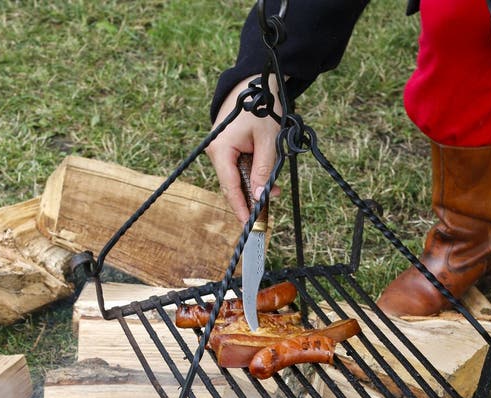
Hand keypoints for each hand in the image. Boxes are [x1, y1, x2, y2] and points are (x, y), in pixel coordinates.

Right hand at [206, 77, 281, 223]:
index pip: (229, 187)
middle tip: (271, 203)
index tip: (248, 224)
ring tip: (274, 187)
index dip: (240, 207)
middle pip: (233, 184)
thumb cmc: (262, 107)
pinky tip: (265, 173)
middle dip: (252, 195)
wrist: (256, 81)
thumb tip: (259, 196)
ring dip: (254, 182)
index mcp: (221, 150)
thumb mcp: (267, 142)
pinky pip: (238, 166)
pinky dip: (252, 171)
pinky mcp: (227, 146)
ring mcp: (220, 149)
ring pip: (237, 176)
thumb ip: (263, 171)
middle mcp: (216, 151)